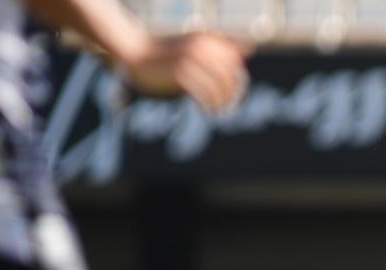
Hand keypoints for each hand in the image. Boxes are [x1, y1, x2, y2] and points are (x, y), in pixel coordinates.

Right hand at [121, 33, 250, 111]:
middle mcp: (201, 49)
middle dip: (232, 96)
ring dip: (220, 104)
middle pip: (229, 78)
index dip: (238, 83)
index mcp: (207, 40)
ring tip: (217, 112)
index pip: (234, 65)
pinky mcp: (180, 74)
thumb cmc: (167, 51)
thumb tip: (251, 48)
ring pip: (217, 88)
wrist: (135, 53)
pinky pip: (202, 94)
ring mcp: (190, 61)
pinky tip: (207, 112)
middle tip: (227, 108)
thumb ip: (222, 47)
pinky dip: (207, 106)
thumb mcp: (196, 44)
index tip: (234, 96)